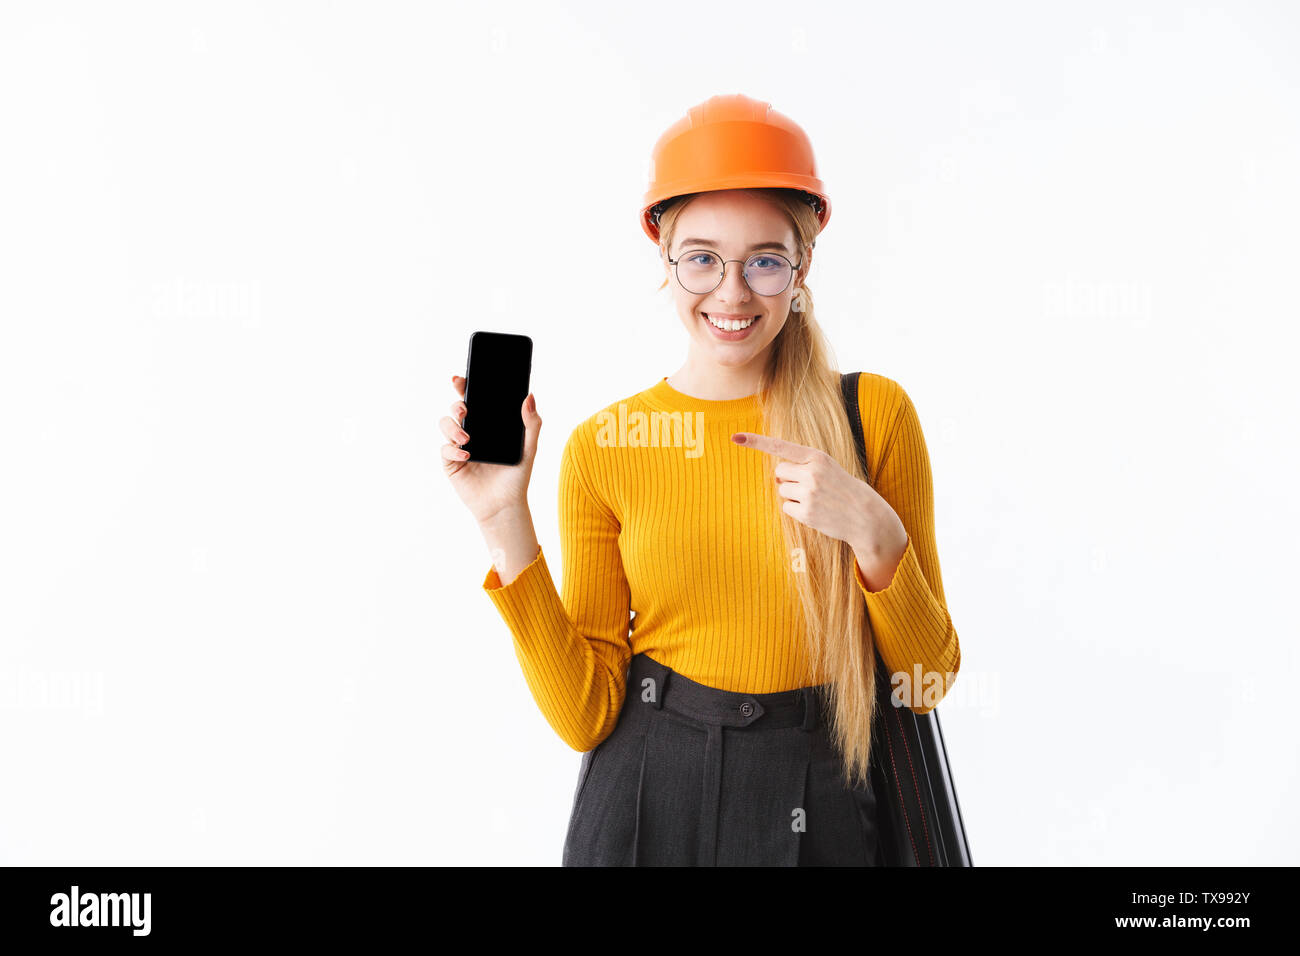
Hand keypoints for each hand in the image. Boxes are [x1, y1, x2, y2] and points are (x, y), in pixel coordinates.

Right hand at [441, 374, 541, 524]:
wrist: (505, 505)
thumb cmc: (517, 476)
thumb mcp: (529, 448)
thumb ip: (532, 423)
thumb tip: (529, 396)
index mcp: (488, 423)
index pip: (475, 399)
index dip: (465, 386)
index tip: (461, 379)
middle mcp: (472, 431)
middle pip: (456, 408)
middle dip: (457, 404)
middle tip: (465, 410)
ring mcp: (460, 446)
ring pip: (445, 424)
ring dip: (453, 427)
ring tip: (467, 439)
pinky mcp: (451, 462)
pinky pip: (445, 449)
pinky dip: (453, 450)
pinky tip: (467, 455)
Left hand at [731, 430, 906, 575]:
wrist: (866, 516)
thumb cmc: (843, 489)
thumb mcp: (828, 468)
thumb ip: (803, 465)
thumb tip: (777, 477)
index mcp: (817, 456)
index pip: (781, 446)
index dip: (756, 442)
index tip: (735, 437)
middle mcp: (812, 472)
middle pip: (778, 473)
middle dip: (787, 479)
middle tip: (809, 486)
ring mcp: (809, 493)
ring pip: (781, 491)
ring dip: (793, 496)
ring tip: (816, 499)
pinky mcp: (806, 512)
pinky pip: (786, 508)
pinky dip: (796, 510)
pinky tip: (815, 511)